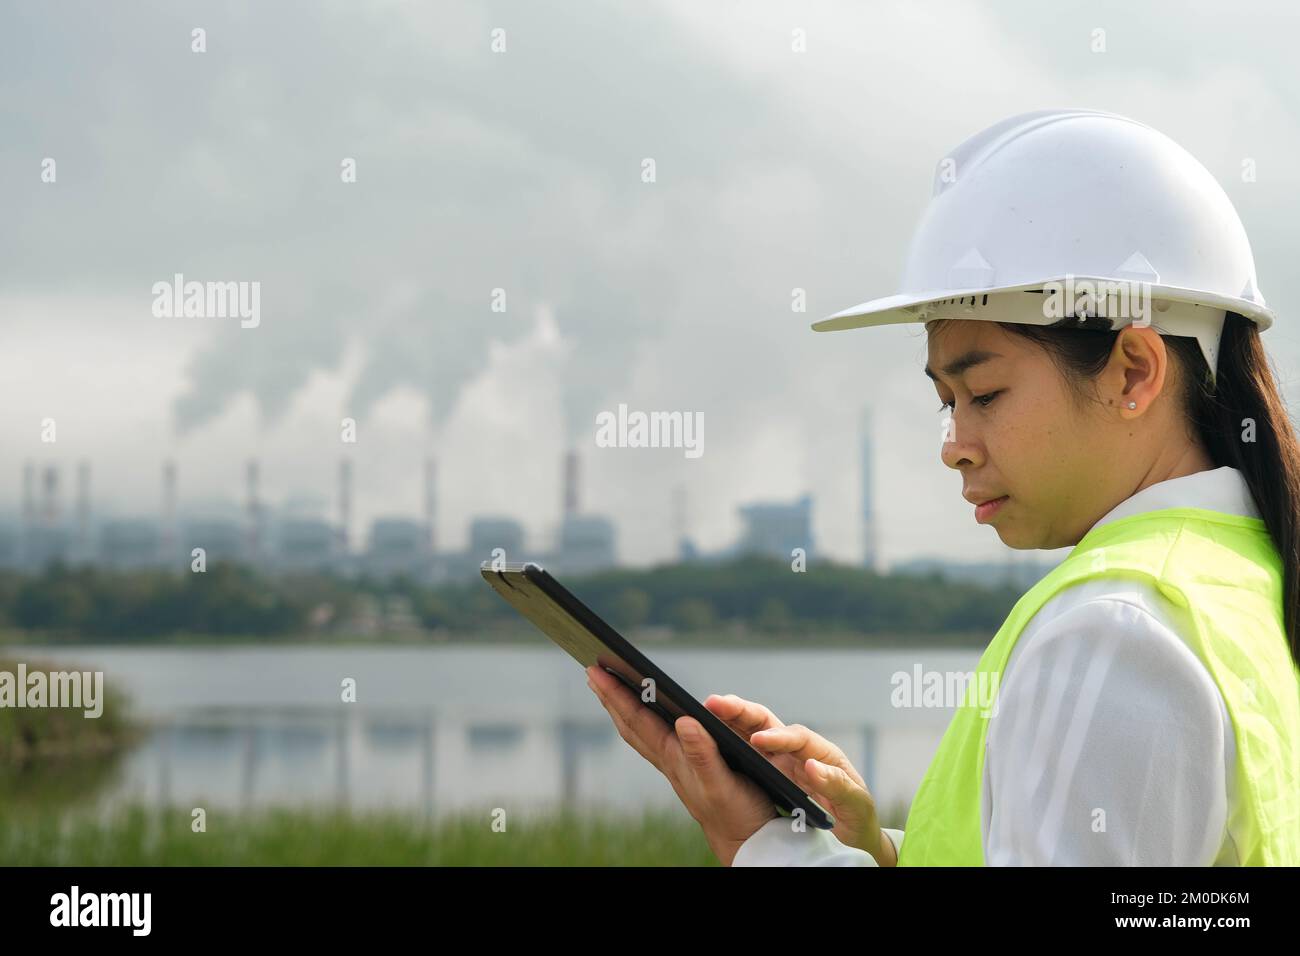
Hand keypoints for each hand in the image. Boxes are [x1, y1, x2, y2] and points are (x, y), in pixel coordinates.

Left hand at [585, 665, 777, 865]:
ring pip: (638, 732)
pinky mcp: (684, 769)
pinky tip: (644, 717)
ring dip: (621, 708)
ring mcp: (673, 765)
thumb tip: (684, 720)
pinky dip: (641, 721)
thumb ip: (702, 753)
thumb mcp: (721, 782)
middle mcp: (668, 759)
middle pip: (629, 724)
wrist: (742, 840)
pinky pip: (652, 739)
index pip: (636, 719)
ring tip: (609, 689)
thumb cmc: (734, 812)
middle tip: (591, 672)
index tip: (595, 670)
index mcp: (673, 756)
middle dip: (609, 697)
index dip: (615, 694)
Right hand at [704, 693, 894, 865]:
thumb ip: (838, 785)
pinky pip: (744, 751)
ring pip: (751, 731)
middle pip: (768, 722)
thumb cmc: (856, 820)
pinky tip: (707, 735)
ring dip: (729, 719)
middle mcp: (798, 751)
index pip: (799, 737)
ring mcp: (781, 761)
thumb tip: (812, 766)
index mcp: (822, 754)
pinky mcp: (768, 774)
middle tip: (716, 704)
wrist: (852, 837)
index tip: (759, 741)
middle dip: (742, 711)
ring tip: (706, 710)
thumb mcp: (855, 804)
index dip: (779, 737)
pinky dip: (726, 739)